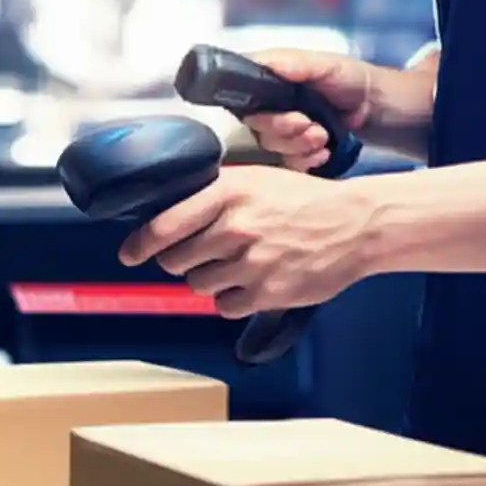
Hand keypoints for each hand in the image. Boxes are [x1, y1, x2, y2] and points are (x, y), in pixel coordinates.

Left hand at [118, 166, 372, 318]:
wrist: (355, 225)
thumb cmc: (304, 200)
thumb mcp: (256, 179)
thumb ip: (213, 194)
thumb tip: (167, 216)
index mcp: (228, 192)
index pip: (164, 225)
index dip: (140, 244)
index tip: (130, 253)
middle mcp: (235, 227)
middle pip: (176, 260)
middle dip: (183, 260)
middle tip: (204, 254)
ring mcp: (251, 262)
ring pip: (199, 285)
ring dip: (210, 279)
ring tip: (238, 265)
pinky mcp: (267, 292)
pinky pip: (225, 306)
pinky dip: (234, 299)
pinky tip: (253, 281)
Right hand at [242, 49, 373, 171]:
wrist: (376, 106)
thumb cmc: (348, 78)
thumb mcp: (323, 64)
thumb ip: (292, 63)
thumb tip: (258, 62)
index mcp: (268, 80)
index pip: (241, 94)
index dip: (254, 108)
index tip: (280, 111)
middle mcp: (268, 106)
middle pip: (255, 125)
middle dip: (284, 129)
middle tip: (308, 124)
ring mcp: (280, 131)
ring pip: (271, 147)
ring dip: (298, 145)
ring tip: (323, 136)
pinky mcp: (293, 153)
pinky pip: (287, 164)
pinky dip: (306, 160)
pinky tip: (324, 153)